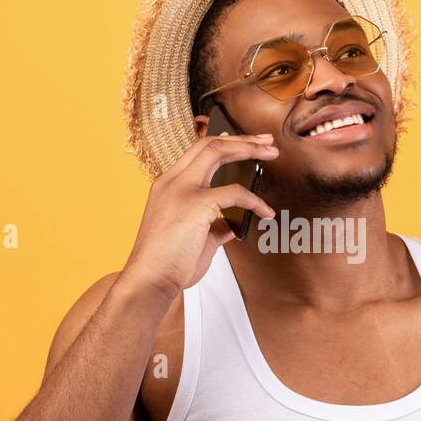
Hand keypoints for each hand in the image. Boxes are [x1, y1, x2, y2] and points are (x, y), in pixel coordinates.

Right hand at [121, 133, 277, 299]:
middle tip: (267, 141)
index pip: (197, 151)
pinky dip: (254, 200)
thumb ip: (214, 227)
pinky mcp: (195, 204)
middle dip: (242, 139)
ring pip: (217, 152)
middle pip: (209, 144)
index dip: (224, 143)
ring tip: (272, 152)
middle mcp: (172, 181)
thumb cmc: (168, 264)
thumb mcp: (196, 239)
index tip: (245, 143)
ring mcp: (182, 190)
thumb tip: (233, 223)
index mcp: (168, 185)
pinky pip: (234, 192)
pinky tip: (265, 212)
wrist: (149, 281)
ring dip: (249, 149)